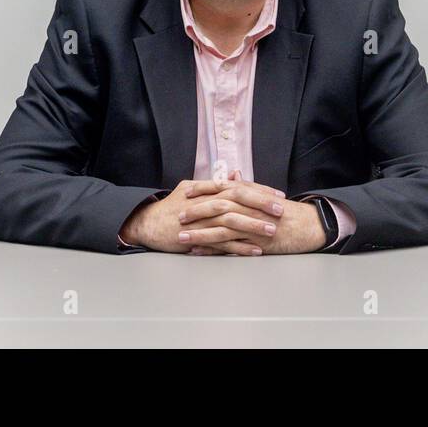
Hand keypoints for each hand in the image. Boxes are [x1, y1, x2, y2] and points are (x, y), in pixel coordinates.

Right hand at [120, 176, 285, 253]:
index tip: (277, 194)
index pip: (236, 186)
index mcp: (204, 188)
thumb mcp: (193, 190)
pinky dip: (240, 247)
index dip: (258, 189)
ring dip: (253, 226)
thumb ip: (216, 185)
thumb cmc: (171, 208)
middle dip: (260, 204)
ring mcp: (199, 219)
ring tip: (272, 231)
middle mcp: (203, 200)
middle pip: (236, 199)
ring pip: (230, 221)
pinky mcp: (195, 238)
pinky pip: (221, 243)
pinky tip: (255, 250)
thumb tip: (236, 176)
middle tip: (280, 209)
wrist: (146, 223)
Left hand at [181, 170, 327, 255]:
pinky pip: (230, 246)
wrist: (308, 226)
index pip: (221, 187)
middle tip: (178, 215)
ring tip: (182, 237)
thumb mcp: (266, 195)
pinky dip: (213, 249)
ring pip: (220, 227)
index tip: (185, 191)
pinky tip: (199, 251)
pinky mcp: (255, 241)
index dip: (202, 189)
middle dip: (195, 210)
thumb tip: (232, 174)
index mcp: (250, 193)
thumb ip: (247, 185)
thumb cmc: (287, 211)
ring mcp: (252, 224)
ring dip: (199, 232)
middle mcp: (249, 206)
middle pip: (217, 206)